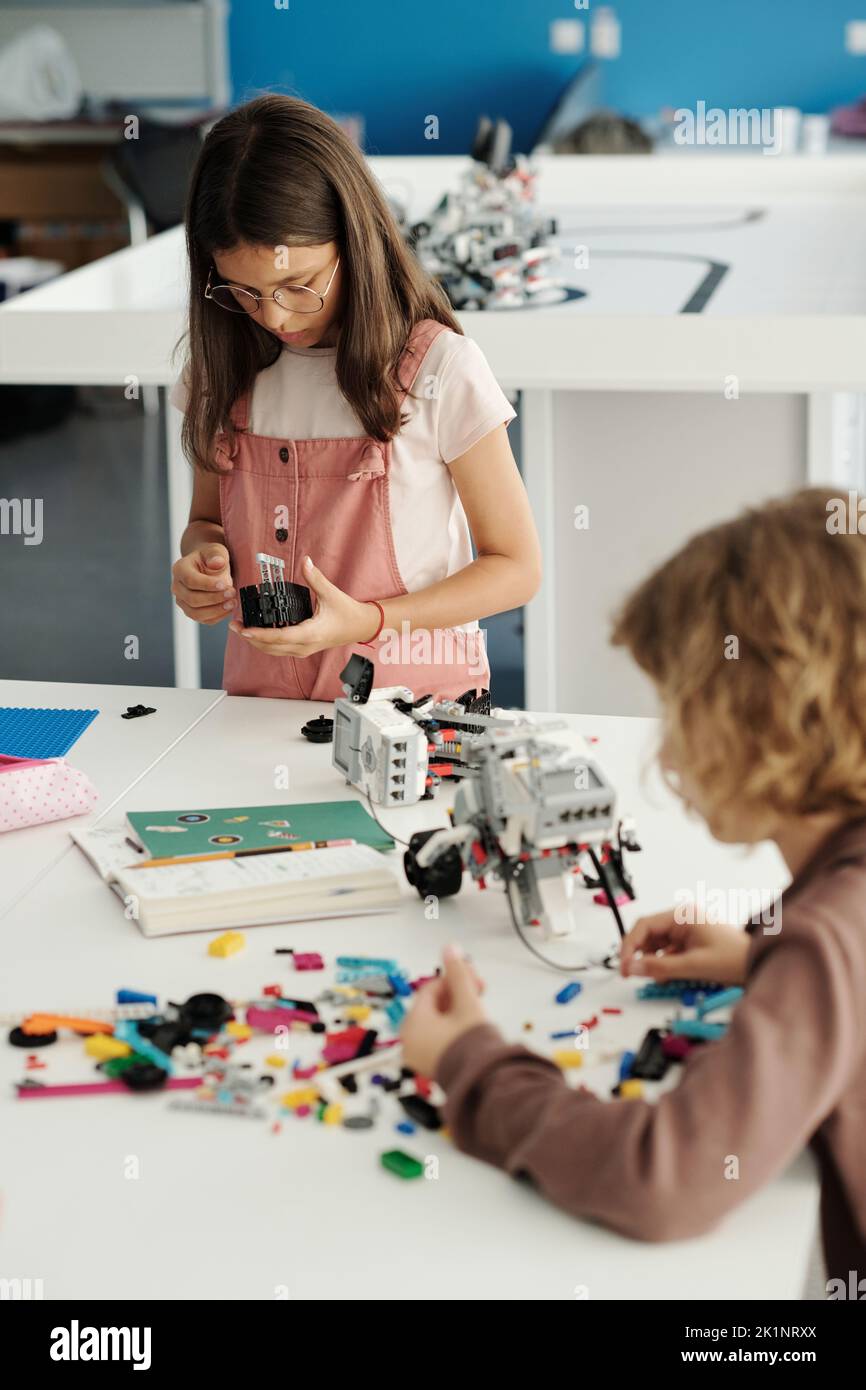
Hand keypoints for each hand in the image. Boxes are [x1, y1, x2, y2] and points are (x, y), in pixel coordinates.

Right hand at [171, 544, 234, 625]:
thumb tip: (217, 563)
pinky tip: (229, 608)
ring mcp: (183, 601)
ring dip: (216, 610)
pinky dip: (217, 616)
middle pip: (192, 599)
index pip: (190, 580)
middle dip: (214, 598)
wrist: (208, 567)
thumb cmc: (211, 558)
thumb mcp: (216, 550)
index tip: (225, 584)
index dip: (208, 585)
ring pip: (196, 613)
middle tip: (232, 593)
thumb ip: (216, 555)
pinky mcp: (192, 612)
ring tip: (232, 603)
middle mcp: (177, 587)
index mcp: (180, 569)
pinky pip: (203, 620)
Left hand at [228, 555, 379, 656]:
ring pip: (273, 651)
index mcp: (310, 634)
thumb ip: (316, 578)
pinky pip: (280, 650)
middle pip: (270, 647)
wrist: (360, 627)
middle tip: (234, 626)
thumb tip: (305, 561)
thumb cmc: (348, 613)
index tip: (244, 630)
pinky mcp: (303, 649)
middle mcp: (304, 646)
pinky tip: (257, 633)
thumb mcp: (332, 594)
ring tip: (241, 629)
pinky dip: (266, 643)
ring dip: (256, 642)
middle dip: (250, 638)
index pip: (279, 637)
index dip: (259, 635)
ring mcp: (303, 650)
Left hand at [401, 944, 487, 1077]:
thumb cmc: (472, 1043)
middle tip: (480, 992)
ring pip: (437, 1022)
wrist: (482, 1082)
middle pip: (433, 1006)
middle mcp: (410, 1040)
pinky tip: (471, 1027)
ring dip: (457, 1011)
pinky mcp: (431, 1067)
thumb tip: (449, 947)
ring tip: (479, 1010)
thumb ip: (458, 973)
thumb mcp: (467, 1002)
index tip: (474, 980)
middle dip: (458, 995)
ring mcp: (419, 1056)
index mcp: (413, 1023)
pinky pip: (438, 1039)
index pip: (430, 990)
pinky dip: (453, 1029)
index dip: (453, 980)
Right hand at [620, 910, 749, 985]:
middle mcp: (682, 920)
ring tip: (655, 976)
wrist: (759, 964)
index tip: (624, 965)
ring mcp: (686, 931)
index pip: (644, 925)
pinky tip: (667, 976)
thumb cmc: (735, 958)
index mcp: (682, 916)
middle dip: (639, 954)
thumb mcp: (694, 965)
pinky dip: (663, 964)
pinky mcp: (691, 944)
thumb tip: (633, 967)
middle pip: (648, 935)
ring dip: (652, 961)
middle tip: (631, 973)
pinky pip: (668, 952)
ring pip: (656, 945)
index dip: (629, 945)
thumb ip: (660, 967)